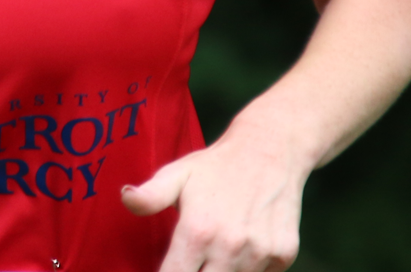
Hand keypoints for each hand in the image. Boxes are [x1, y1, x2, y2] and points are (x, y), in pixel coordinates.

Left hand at [120, 126, 308, 271]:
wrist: (271, 150)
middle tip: (192, 258)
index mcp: (198, 232)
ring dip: (222, 271)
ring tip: (217, 248)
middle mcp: (230, 247)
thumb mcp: (177, 175)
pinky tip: (244, 245)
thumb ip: (150, 196)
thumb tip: (126, 198)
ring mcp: (260, 253)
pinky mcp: (284, 254)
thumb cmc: (217, 166)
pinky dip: (250, 268)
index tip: (168, 269)